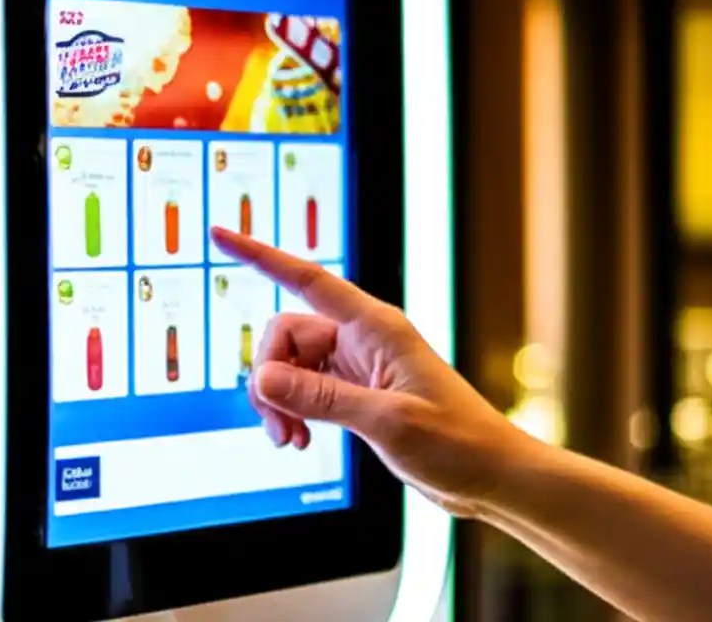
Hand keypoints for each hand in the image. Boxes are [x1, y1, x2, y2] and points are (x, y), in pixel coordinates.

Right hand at [211, 227, 535, 517]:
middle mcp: (362, 340)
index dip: (260, 255)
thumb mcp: (387, 421)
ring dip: (279, 402)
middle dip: (270, 378)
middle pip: (286, 336)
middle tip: (278, 424)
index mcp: (376, 327)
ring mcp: (356, 367)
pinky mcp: (355, 395)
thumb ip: (321, 398)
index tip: (222, 235)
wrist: (489, 476)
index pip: (306, 278)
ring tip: (290, 440)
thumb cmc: (458, 442)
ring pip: (290, 368)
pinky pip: (304, 391)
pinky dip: (293, 413)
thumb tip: (262, 378)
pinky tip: (300, 440)